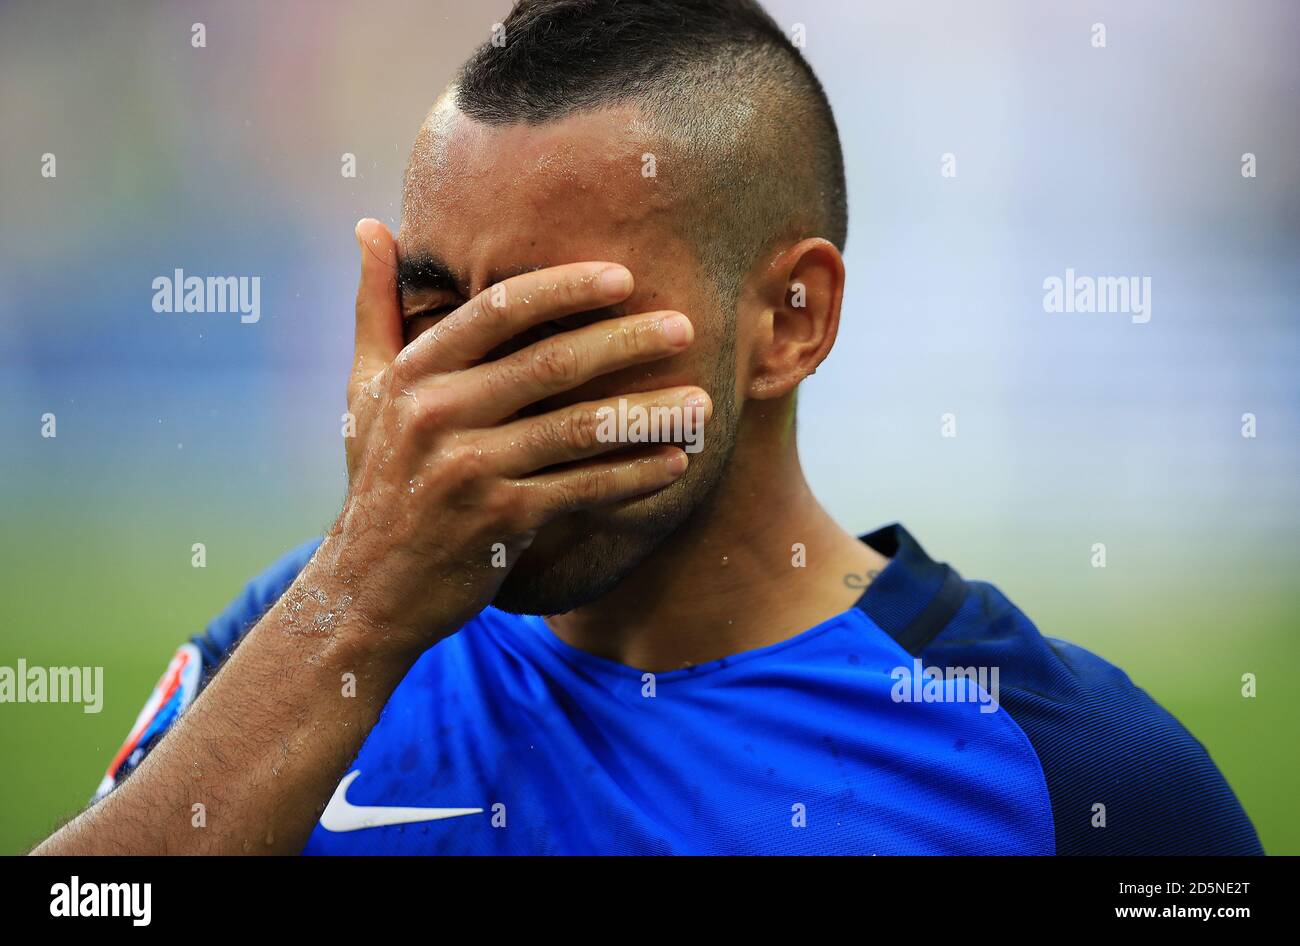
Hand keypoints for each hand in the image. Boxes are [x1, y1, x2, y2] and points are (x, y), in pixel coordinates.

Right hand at [317, 219, 710, 647]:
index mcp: (415, 372)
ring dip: (649, 412)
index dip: (564, 287)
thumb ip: (375, 308)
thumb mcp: (365, 392)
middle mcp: (438, 414)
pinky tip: (676, 462)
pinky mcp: (499, 522)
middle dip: (626, 341)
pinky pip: (584, 489)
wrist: (367, 588)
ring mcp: (468, 470)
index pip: (498, 310)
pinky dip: (634, 476)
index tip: (624, 275)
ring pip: (579, 429)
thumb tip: (369, 223)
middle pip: (551, 362)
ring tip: (701, 402)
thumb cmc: (380, 479)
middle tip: (685, 326)